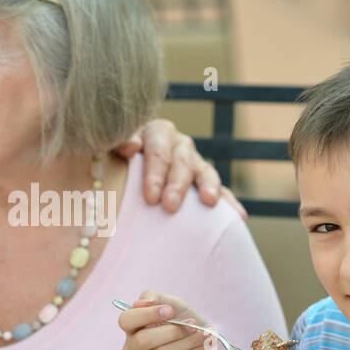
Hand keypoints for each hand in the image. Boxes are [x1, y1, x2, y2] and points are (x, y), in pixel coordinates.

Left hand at [117, 118, 246, 218]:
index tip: (151, 197)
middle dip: (177, 185)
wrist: (128, 164)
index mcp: (157, 132)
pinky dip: (230, 203)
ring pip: (205, 172)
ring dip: (209, 187)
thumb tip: (131, 146)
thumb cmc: (115, 159)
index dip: (154, 173)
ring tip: (210, 202)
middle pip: (181, 162)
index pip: (158, 151)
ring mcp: (194, 162)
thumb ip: (117, 143)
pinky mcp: (205, 181)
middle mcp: (179, 144)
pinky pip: (221, 191)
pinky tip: (239, 217)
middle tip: (170, 206)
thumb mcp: (110, 147)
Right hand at [119, 290, 219, 349]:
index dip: (147, 314)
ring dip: (187, 340)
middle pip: (141, 340)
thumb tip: (142, 302)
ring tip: (206, 333)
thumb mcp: (176, 307)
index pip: (126, 320)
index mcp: (132, 329)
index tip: (170, 310)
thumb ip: (158, 299)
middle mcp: (132, 349)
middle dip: (171, 330)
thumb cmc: (185, 330)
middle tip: (192, 323)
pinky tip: (205, 345)